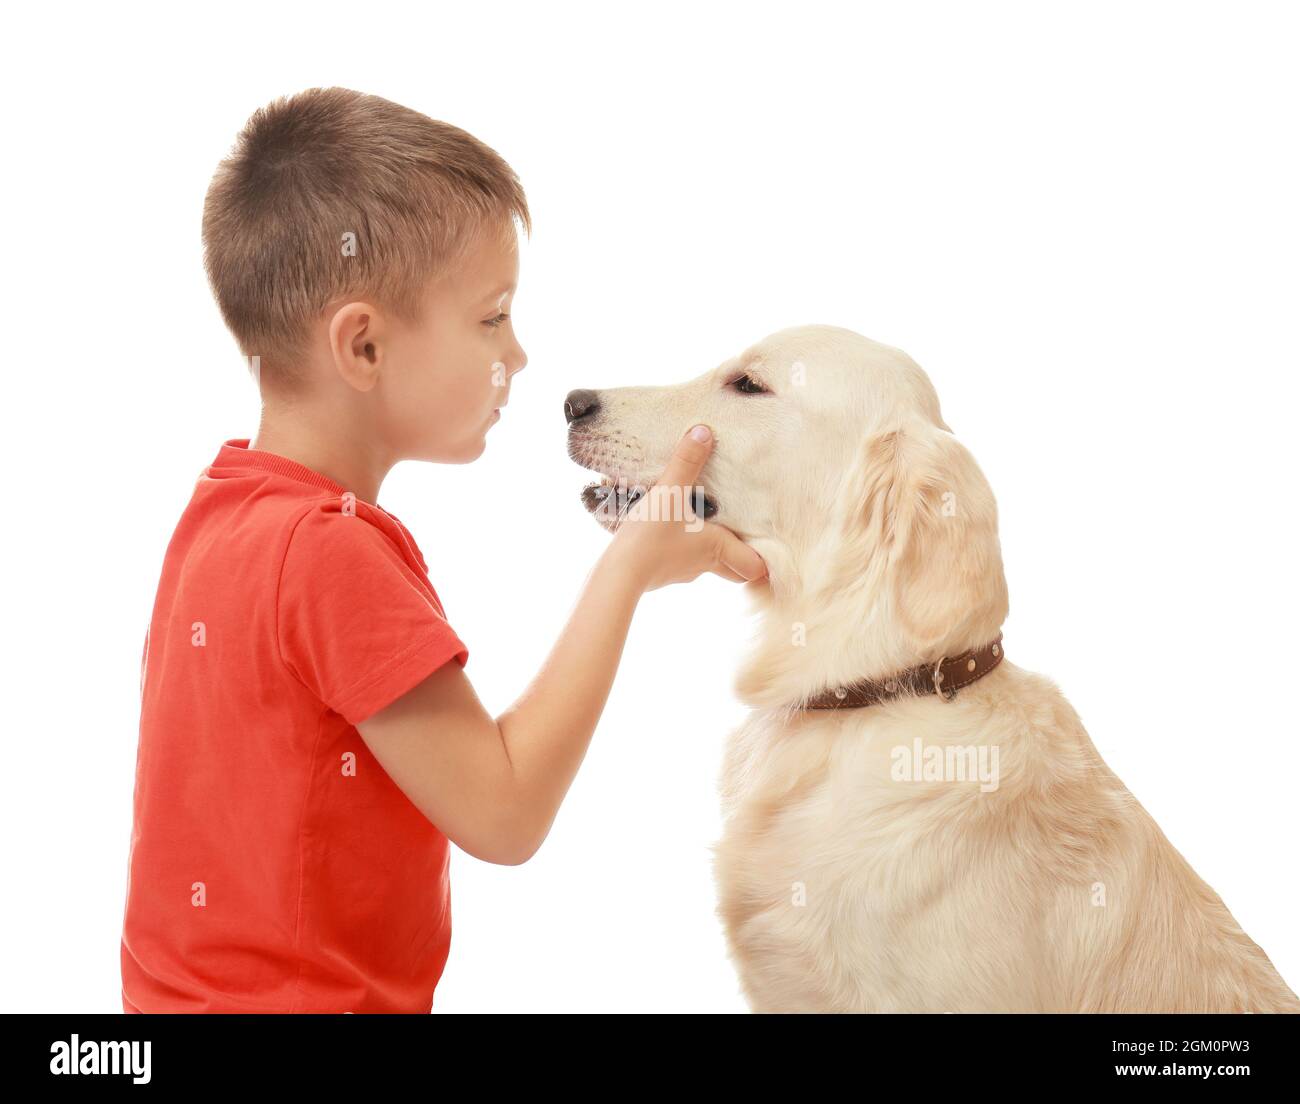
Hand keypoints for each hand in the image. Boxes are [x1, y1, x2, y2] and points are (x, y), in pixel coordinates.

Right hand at [605, 425, 767, 592]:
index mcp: (718, 547)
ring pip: (707, 563)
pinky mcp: (660, 572)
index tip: (771, 548)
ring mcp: (681, 571)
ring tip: (704, 522)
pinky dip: (681, 547)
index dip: (766, 561)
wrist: (617, 574)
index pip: (755, 567)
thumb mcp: (670, 492)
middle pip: (735, 571)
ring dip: (709, 546)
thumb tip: (704, 432)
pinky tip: (669, 529)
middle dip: (741, 555)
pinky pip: (680, 561)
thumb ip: (686, 461)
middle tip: (744, 535)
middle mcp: (704, 563)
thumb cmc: (650, 536)